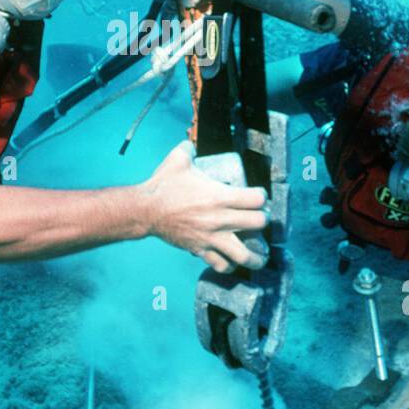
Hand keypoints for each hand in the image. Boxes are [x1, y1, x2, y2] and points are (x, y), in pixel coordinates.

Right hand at [140, 140, 268, 271]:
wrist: (145, 210)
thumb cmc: (163, 185)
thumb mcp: (179, 159)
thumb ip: (190, 148)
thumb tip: (191, 143)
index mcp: (219, 196)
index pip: (257, 199)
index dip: (262, 197)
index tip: (258, 197)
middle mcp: (219, 219)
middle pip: (258, 223)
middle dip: (263, 221)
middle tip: (259, 219)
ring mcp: (211, 237)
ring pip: (244, 254)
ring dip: (256, 255)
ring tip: (261, 255)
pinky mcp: (200, 249)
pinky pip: (221, 264)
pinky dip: (230, 265)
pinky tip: (232, 260)